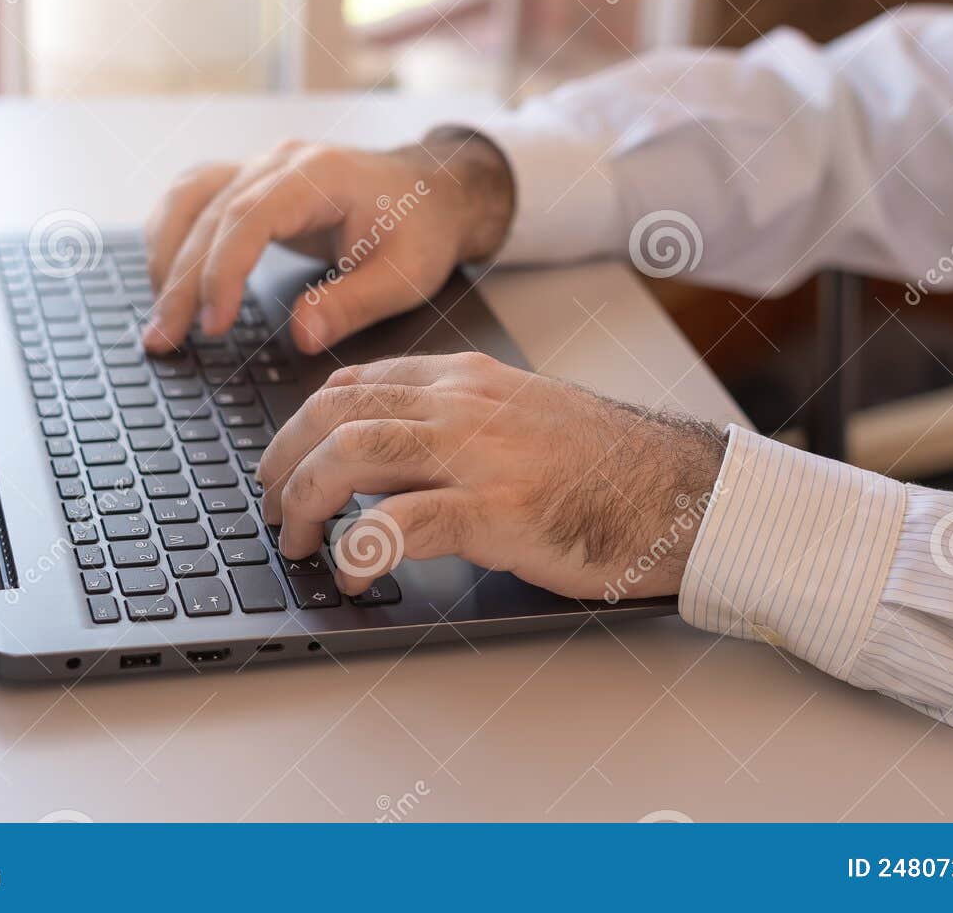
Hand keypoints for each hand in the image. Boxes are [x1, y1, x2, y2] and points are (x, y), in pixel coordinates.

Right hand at [141, 130, 513, 355]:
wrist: (432, 193)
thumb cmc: (421, 230)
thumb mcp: (404, 274)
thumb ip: (354, 303)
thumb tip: (302, 334)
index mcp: (320, 175)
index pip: (249, 216)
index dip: (223, 271)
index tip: (214, 324)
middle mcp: (281, 162)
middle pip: (210, 214)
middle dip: (181, 281)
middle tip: (162, 339)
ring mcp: (262, 168)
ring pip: (190, 199)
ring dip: (164, 257)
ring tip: (157, 319)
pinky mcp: (252, 183)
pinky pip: (195, 198)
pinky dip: (171, 236)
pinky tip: (163, 278)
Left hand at [257, 352, 727, 600]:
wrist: (680, 490)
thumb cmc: (608, 465)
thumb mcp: (524, 416)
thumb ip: (460, 421)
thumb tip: (398, 452)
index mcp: (466, 379)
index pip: (354, 383)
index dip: (302, 426)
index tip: (284, 462)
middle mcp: (462, 404)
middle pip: (335, 414)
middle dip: (283, 463)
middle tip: (272, 508)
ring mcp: (477, 453)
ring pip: (351, 454)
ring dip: (304, 501)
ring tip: (298, 540)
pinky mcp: (496, 509)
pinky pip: (400, 523)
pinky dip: (360, 549)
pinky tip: (353, 572)